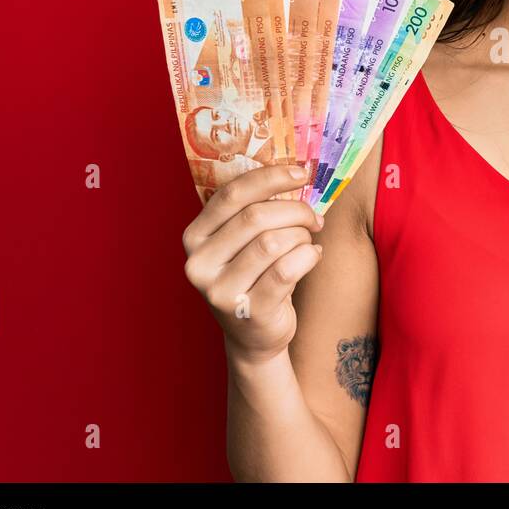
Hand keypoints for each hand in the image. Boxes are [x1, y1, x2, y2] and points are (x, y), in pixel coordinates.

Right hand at [181, 164, 324, 363]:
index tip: (301, 173)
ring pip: (273, 242)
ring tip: (308, 242)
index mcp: (195, 236)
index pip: (232, 194)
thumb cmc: (254, 276)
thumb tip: (297, 173)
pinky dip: (309, 256)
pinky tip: (313, 256)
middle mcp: (199, 263)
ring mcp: (219, 291)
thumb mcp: (243, 242)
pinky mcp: (247, 312)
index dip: (271, 178)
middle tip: (314, 218)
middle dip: (295, 211)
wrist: (254, 335)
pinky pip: (287, 270)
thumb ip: (256, 210)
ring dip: (302, 236)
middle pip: (256, 217)